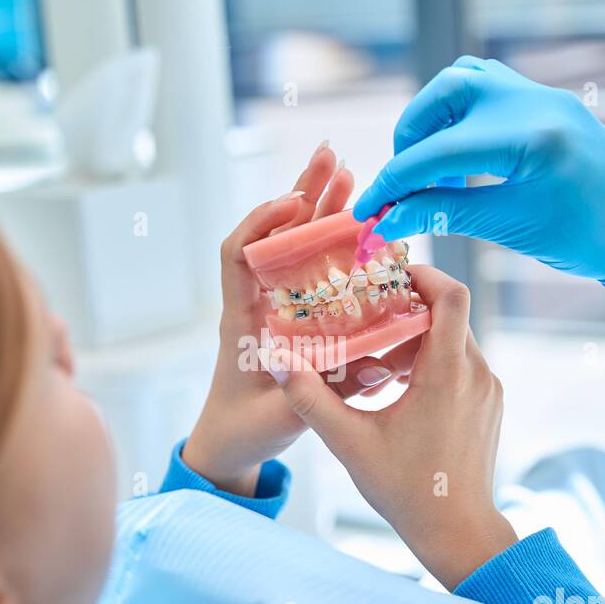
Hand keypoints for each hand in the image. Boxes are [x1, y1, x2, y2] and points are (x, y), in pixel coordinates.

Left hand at [183, 144, 421, 496]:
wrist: (231, 445)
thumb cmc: (245, 431)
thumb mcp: (282, 418)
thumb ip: (320, 394)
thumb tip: (374, 365)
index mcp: (240, 318)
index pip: (237, 254)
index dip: (262, 223)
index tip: (292, 204)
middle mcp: (259, 302)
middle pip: (276, 235)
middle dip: (304, 194)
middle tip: (332, 158)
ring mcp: (278, 308)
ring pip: (298, 246)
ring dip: (322, 209)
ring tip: (348, 172)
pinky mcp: (297, 319)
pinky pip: (317, 274)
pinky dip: (337, 247)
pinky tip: (362, 227)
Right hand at [268, 265, 516, 588]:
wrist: (459, 532)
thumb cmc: (407, 491)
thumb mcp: (349, 443)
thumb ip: (310, 398)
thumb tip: (274, 360)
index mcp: (448, 373)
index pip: (452, 295)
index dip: (424, 275)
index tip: (389, 276)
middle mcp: (476, 374)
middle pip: (450, 314)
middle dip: (410, 307)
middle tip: (368, 309)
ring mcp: (487, 390)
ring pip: (456, 340)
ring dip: (419, 337)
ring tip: (377, 351)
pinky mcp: (488, 405)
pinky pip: (463, 365)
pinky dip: (433, 361)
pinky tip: (398, 385)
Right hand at [353, 56, 604, 289]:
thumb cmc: (588, 237)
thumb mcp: (510, 227)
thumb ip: (444, 213)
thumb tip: (386, 219)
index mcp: (527, 135)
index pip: (435, 151)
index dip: (393, 183)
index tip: (367, 212)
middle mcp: (530, 100)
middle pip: (442, 96)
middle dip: (409, 142)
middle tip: (402, 186)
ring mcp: (538, 93)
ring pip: (460, 81)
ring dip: (431, 121)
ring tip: (430, 171)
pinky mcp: (542, 98)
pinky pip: (485, 86)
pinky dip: (457, 114)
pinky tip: (457, 155)